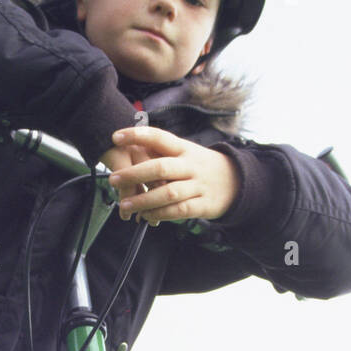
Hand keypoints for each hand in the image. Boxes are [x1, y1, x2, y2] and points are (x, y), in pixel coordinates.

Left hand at [105, 126, 239, 225]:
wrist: (237, 182)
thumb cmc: (200, 166)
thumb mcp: (185, 152)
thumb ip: (161, 150)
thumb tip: (131, 143)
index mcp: (184, 149)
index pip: (159, 137)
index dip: (138, 135)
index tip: (116, 137)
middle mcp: (190, 166)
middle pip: (160, 168)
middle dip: (135, 174)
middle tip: (113, 179)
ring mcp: (198, 186)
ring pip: (168, 193)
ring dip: (144, 200)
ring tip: (125, 205)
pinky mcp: (202, 205)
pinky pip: (178, 210)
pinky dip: (160, 214)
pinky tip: (145, 216)